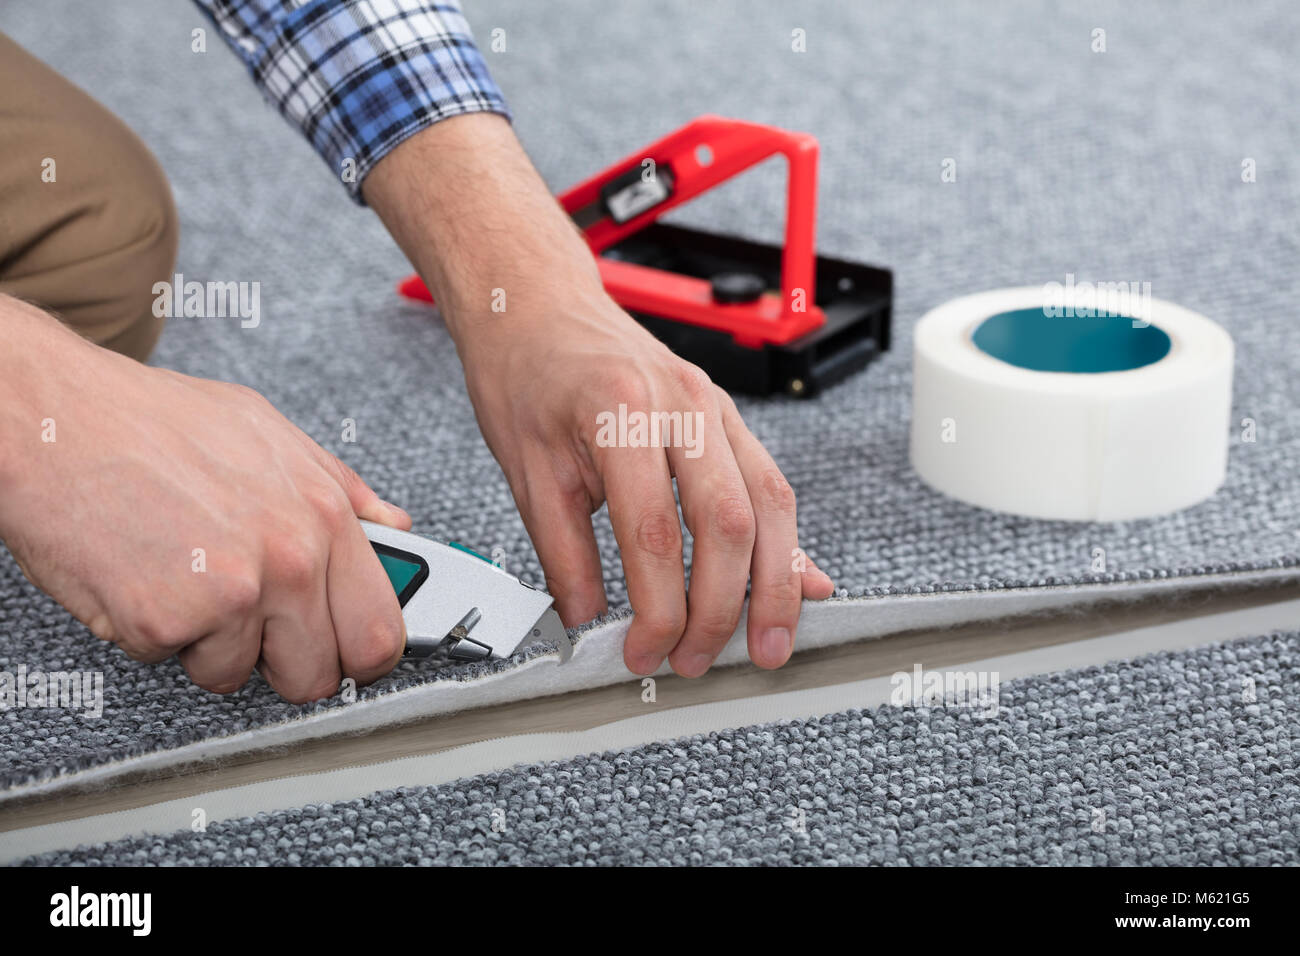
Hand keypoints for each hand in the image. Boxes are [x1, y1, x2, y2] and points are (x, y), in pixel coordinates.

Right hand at [0, 297, 409, 701]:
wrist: (53, 416)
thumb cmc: (152, 421)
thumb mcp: (271, 435)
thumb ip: (342, 490)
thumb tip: (394, 527)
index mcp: (325, 515)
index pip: (379, 629)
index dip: (361, 655)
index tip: (345, 654)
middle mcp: (290, 559)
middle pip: (318, 677)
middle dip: (287, 666)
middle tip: (254, 630)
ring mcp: (230, 595)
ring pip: (238, 674)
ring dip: (208, 643)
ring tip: (181, 574)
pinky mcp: (163, 621)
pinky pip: (170, 660)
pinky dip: (150, 630)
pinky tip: (140, 572)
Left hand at [365, 115, 833, 675]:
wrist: (538, 304)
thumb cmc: (526, 373)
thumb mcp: (526, 470)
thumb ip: (563, 551)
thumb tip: (590, 620)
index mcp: (620, 413)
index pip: (653, 534)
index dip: (655, 608)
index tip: (644, 652)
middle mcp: (681, 404)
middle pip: (728, 524)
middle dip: (725, 607)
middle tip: (703, 661)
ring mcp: (713, 404)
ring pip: (769, 503)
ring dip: (775, 583)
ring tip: (771, 642)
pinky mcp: (727, 415)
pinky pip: (770, 483)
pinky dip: (785, 539)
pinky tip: (797, 579)